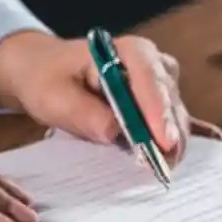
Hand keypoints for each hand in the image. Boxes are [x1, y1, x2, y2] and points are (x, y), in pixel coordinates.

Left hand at [0, 31, 192, 166]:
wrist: (46, 71)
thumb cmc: (48, 79)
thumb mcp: (54, 96)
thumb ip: (84, 113)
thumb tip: (116, 133)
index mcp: (129, 51)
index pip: (150, 80)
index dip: (158, 112)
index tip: (163, 142)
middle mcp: (153, 63)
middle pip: (169, 101)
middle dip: (169, 134)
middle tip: (164, 167)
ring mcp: (160, 82)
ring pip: (175, 116)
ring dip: (170, 143)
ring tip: (161, 170)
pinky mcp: (159, 102)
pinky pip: (170, 124)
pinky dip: (167, 144)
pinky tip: (163, 162)